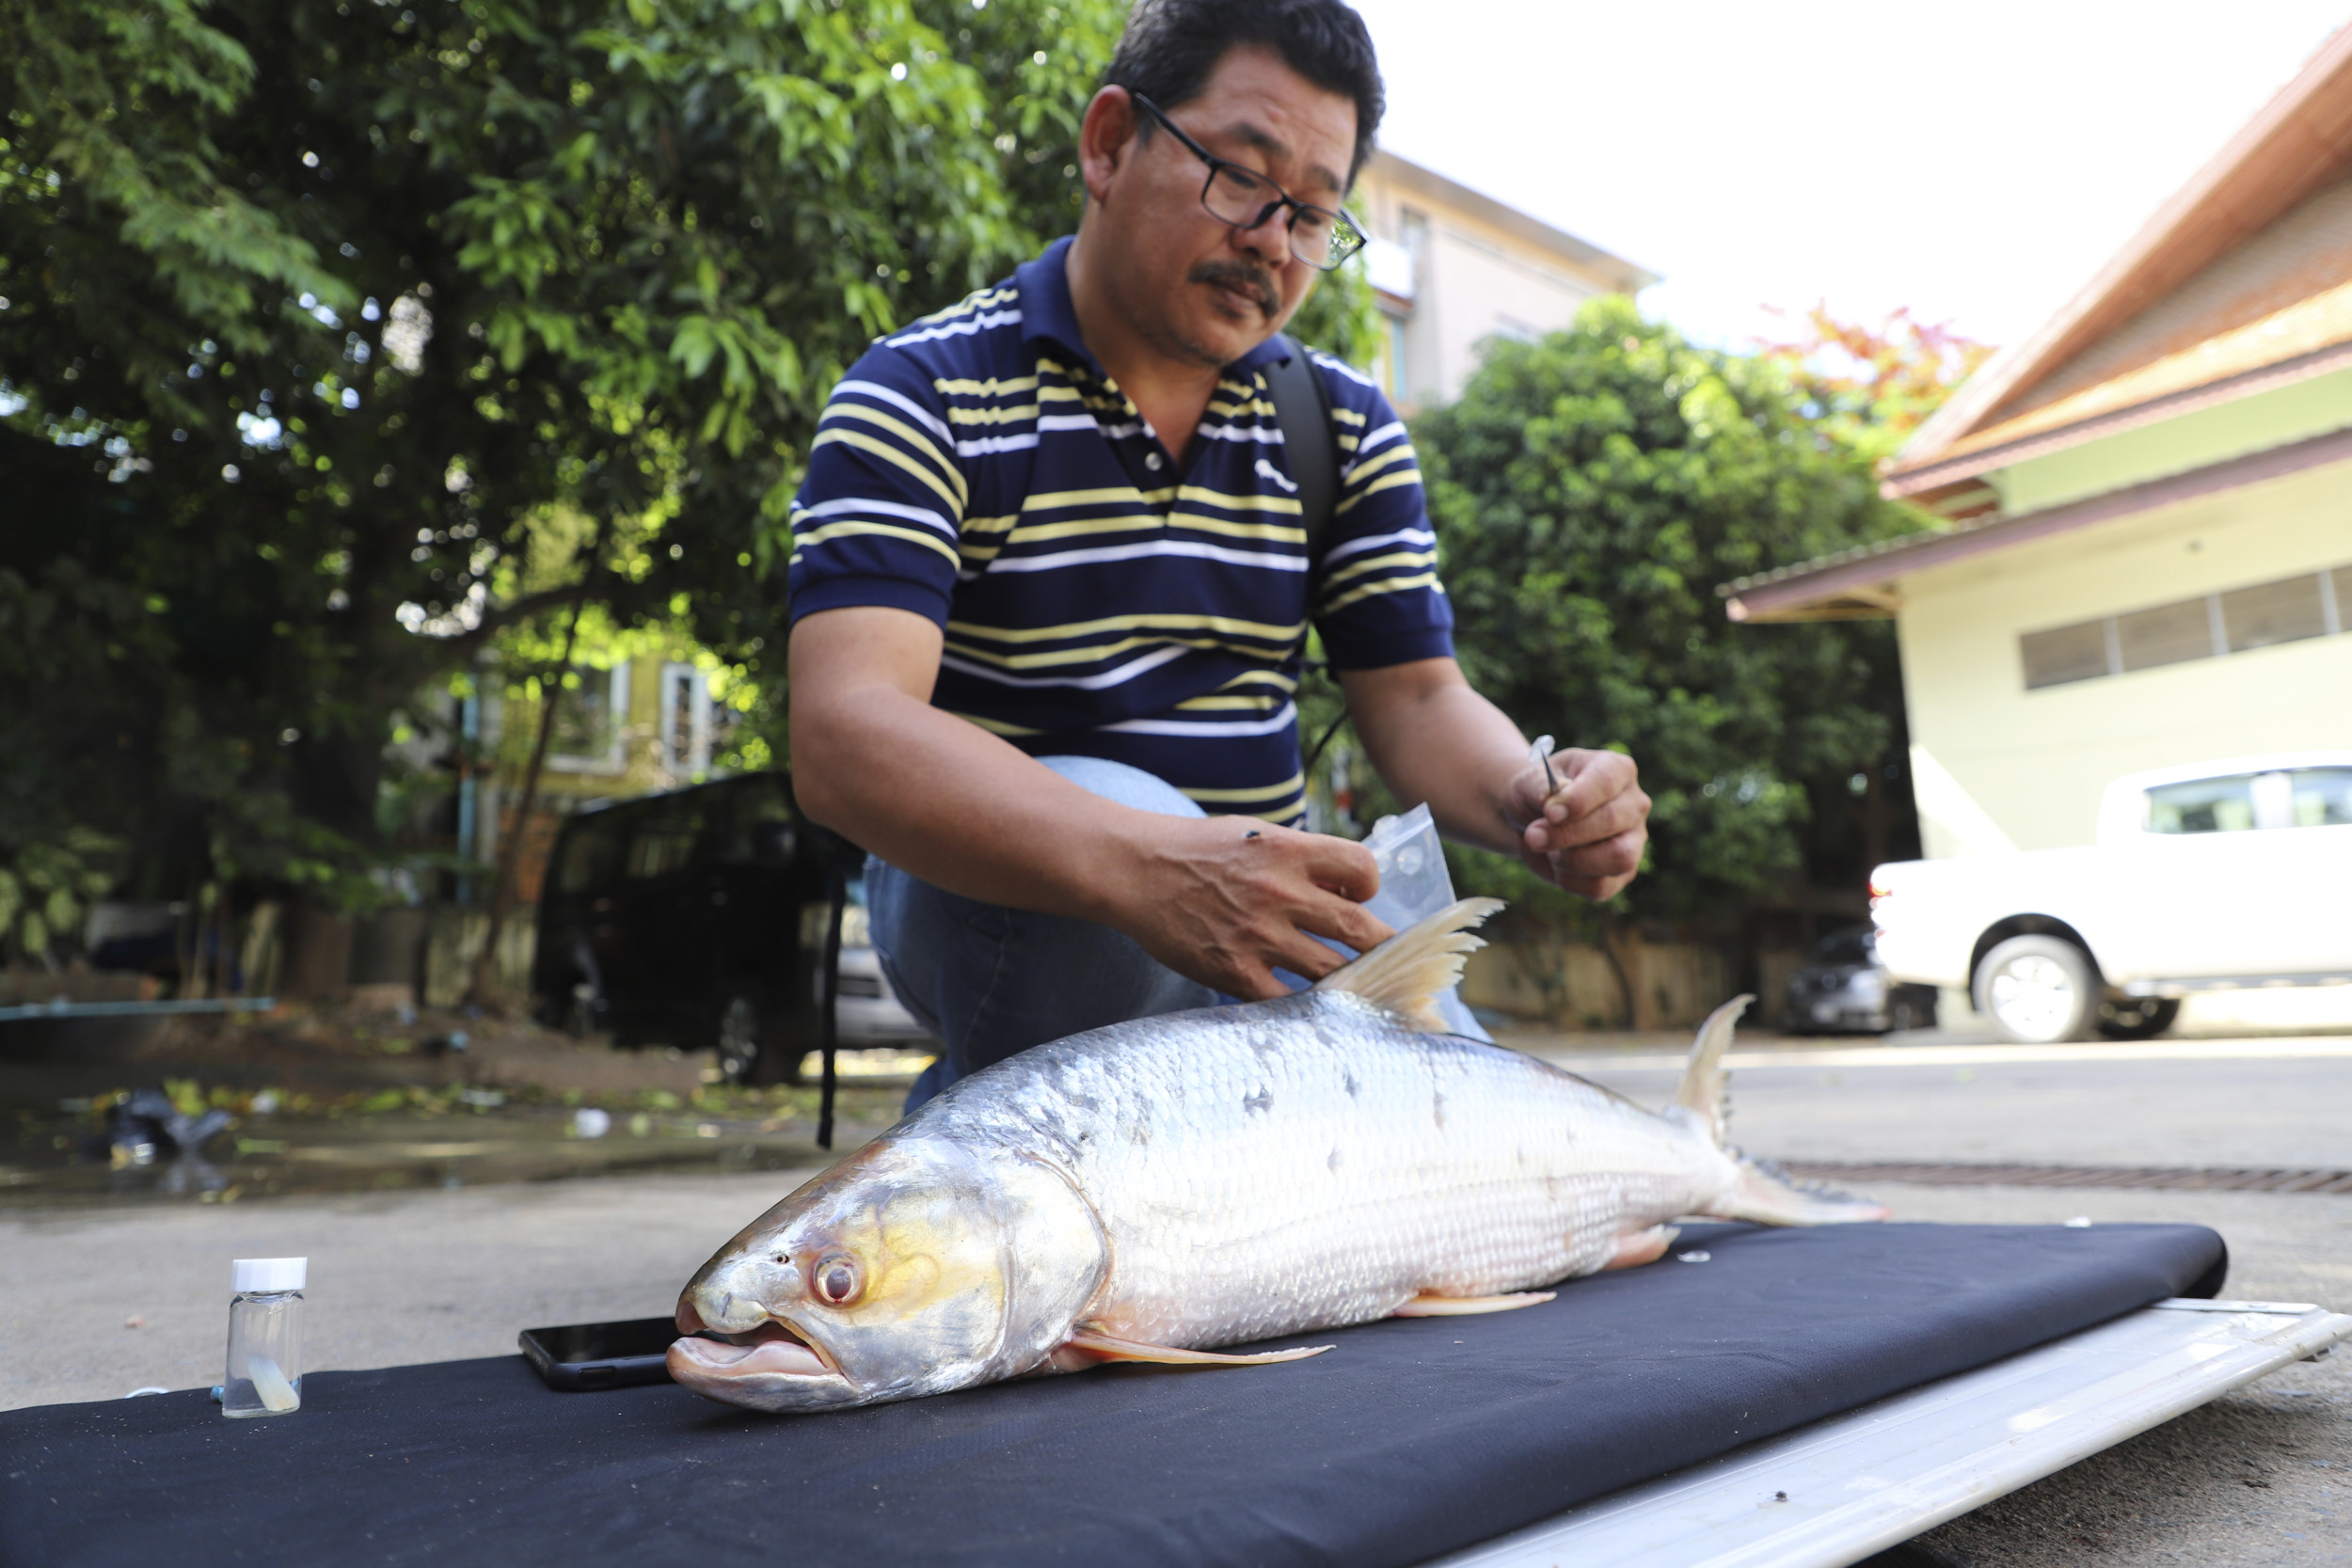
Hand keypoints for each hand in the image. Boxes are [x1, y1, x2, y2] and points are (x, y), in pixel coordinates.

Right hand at [1112, 817, 1394, 1000]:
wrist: (1135, 870)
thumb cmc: (1198, 850)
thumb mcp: (1256, 835)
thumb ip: (1302, 859)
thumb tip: (1349, 891)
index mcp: (1288, 850)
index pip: (1363, 870)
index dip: (1370, 887)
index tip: (1360, 899)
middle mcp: (1278, 891)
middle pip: (1358, 928)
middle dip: (1382, 946)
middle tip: (1390, 959)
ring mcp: (1257, 935)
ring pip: (1329, 970)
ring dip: (1349, 980)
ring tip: (1356, 985)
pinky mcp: (1233, 970)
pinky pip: (1285, 999)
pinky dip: (1302, 1002)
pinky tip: (1306, 999)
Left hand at [1514, 748, 1648, 899]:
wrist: (1533, 819)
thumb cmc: (1537, 794)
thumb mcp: (1529, 781)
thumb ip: (1539, 786)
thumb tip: (1552, 798)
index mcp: (1616, 769)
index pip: (1607, 782)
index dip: (1578, 800)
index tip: (1549, 812)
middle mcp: (1634, 803)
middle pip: (1611, 821)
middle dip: (1566, 834)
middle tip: (1533, 836)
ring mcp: (1634, 839)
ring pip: (1618, 858)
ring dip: (1573, 860)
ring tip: (1549, 851)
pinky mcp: (1623, 872)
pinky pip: (1602, 886)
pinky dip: (1570, 881)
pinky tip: (1556, 865)